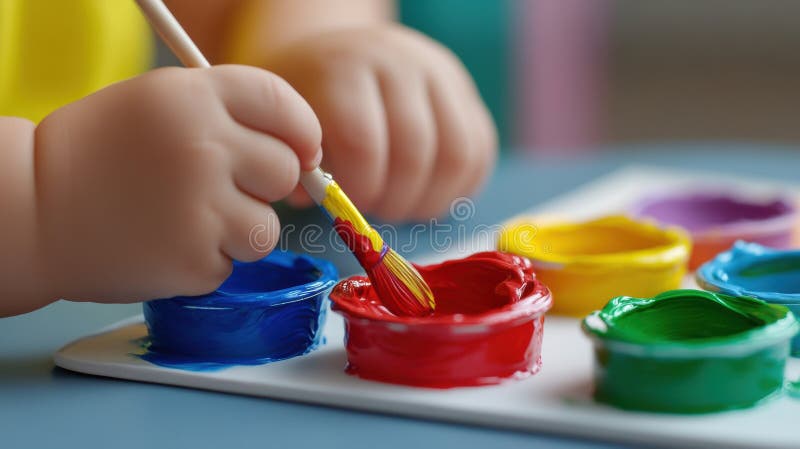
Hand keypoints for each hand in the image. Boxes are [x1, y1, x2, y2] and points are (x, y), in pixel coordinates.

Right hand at [34, 65, 320, 301]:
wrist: (35, 210)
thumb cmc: (102, 153)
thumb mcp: (161, 104)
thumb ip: (230, 118)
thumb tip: (305, 157)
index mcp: (194, 97)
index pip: (282, 105)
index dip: (302, 131)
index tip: (302, 151)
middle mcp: (204, 147)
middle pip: (285, 170)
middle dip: (266, 184)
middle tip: (222, 187)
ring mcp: (201, 208)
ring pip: (267, 228)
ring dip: (239, 229)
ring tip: (187, 218)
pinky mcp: (194, 261)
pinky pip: (232, 262)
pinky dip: (208, 259)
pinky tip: (167, 242)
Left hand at [266, 24, 497, 220]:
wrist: (342, 53)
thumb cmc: (309, 98)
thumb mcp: (289, 121)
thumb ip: (296, 161)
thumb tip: (316, 199)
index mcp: (346, 71)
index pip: (363, 143)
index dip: (360, 189)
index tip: (349, 204)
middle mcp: (400, 64)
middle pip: (414, 153)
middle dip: (396, 201)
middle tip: (377, 210)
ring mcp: (441, 76)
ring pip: (458, 155)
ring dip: (432, 199)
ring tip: (404, 207)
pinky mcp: (468, 94)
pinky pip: (480, 152)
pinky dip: (459, 187)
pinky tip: (428, 194)